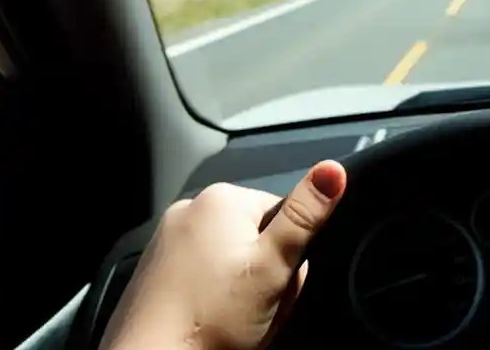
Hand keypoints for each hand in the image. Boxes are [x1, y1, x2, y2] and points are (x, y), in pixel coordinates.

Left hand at [100, 160, 346, 349]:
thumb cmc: (214, 320)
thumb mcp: (274, 266)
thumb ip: (305, 216)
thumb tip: (334, 169)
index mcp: (223, 199)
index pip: (284, 217)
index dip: (289, 257)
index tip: (276, 285)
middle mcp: (189, 209)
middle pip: (255, 238)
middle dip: (264, 273)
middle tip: (256, 307)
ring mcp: (167, 240)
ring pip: (229, 260)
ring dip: (238, 288)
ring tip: (231, 318)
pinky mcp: (155, 270)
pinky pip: (201, 276)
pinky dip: (210, 296)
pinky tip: (208, 320)